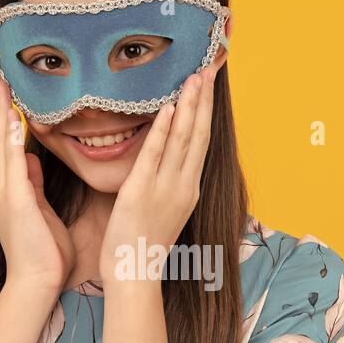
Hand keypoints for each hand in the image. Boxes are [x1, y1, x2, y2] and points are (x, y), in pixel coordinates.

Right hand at [0, 73, 75, 293]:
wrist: (36, 283)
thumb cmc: (43, 253)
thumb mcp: (39, 210)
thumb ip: (32, 183)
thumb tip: (28, 158)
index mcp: (4, 192)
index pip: (1, 145)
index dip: (1, 116)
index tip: (5, 90)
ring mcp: (3, 195)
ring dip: (0, 112)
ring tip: (2, 83)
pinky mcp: (16, 202)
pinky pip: (11, 162)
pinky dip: (10, 138)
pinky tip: (12, 117)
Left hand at [99, 68, 216, 283]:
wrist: (134, 274)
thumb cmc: (142, 244)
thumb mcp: (163, 209)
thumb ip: (166, 181)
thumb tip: (164, 156)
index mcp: (189, 189)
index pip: (201, 142)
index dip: (206, 112)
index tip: (209, 86)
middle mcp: (183, 186)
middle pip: (198, 134)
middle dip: (203, 100)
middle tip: (208, 69)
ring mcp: (164, 189)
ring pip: (182, 139)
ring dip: (188, 106)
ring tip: (193, 78)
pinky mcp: (141, 192)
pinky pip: (154, 155)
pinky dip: (162, 130)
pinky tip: (167, 107)